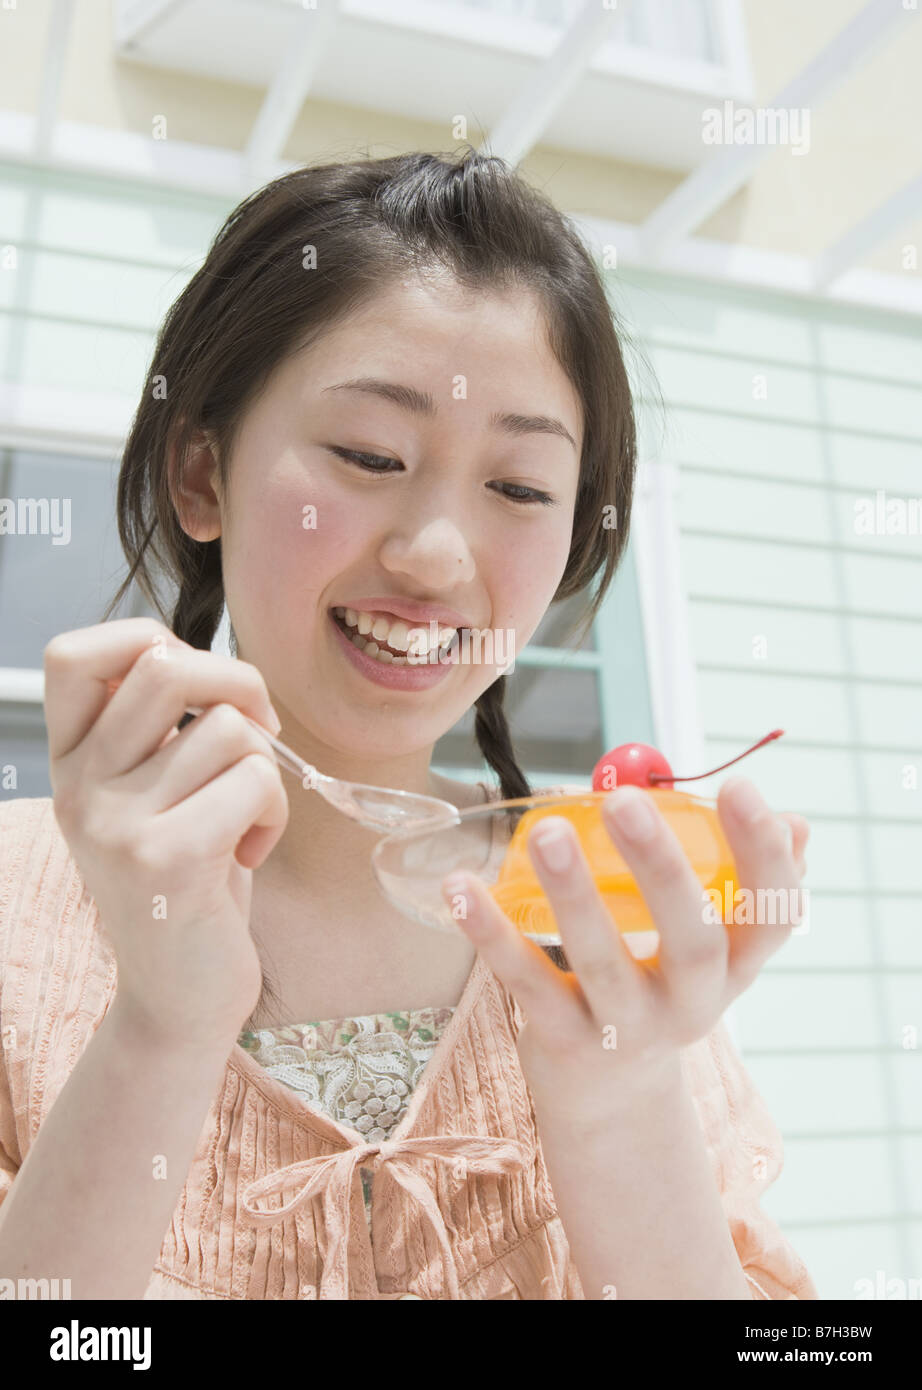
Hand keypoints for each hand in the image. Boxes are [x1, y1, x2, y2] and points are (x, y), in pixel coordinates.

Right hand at [45, 617, 288, 1047]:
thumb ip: (158, 733)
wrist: (178, 999)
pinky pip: (254, 780)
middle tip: (261, 735)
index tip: (197, 690)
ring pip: (229, 728)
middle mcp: (78, 786)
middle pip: (165, 665)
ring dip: (266, 770)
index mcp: (71, 762)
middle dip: (240, 684)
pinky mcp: (165, 857)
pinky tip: (251, 852)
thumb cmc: (188, 883)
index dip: (145, 639)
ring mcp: (114, 822)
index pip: (72, 655)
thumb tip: (216, 663)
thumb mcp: (153, 797)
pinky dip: (274, 811)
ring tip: (247, 821)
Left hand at [440, 778, 807, 1132]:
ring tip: (547, 830)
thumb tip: (795, 823)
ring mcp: (627, 1030)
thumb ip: (741, 881)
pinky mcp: (564, 1042)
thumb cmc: (659, 985)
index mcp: (735, 968)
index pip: (773, 915)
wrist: (611, 1097)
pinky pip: (527, 984)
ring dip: (574, 893)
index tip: (740, 788)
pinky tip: (463, 887)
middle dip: (662, 868)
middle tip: (625, 801)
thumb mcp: (709, 946)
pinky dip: (492, 934)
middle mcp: (692, 1004)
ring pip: (603, 963)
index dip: (764, 855)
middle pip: (693, 941)